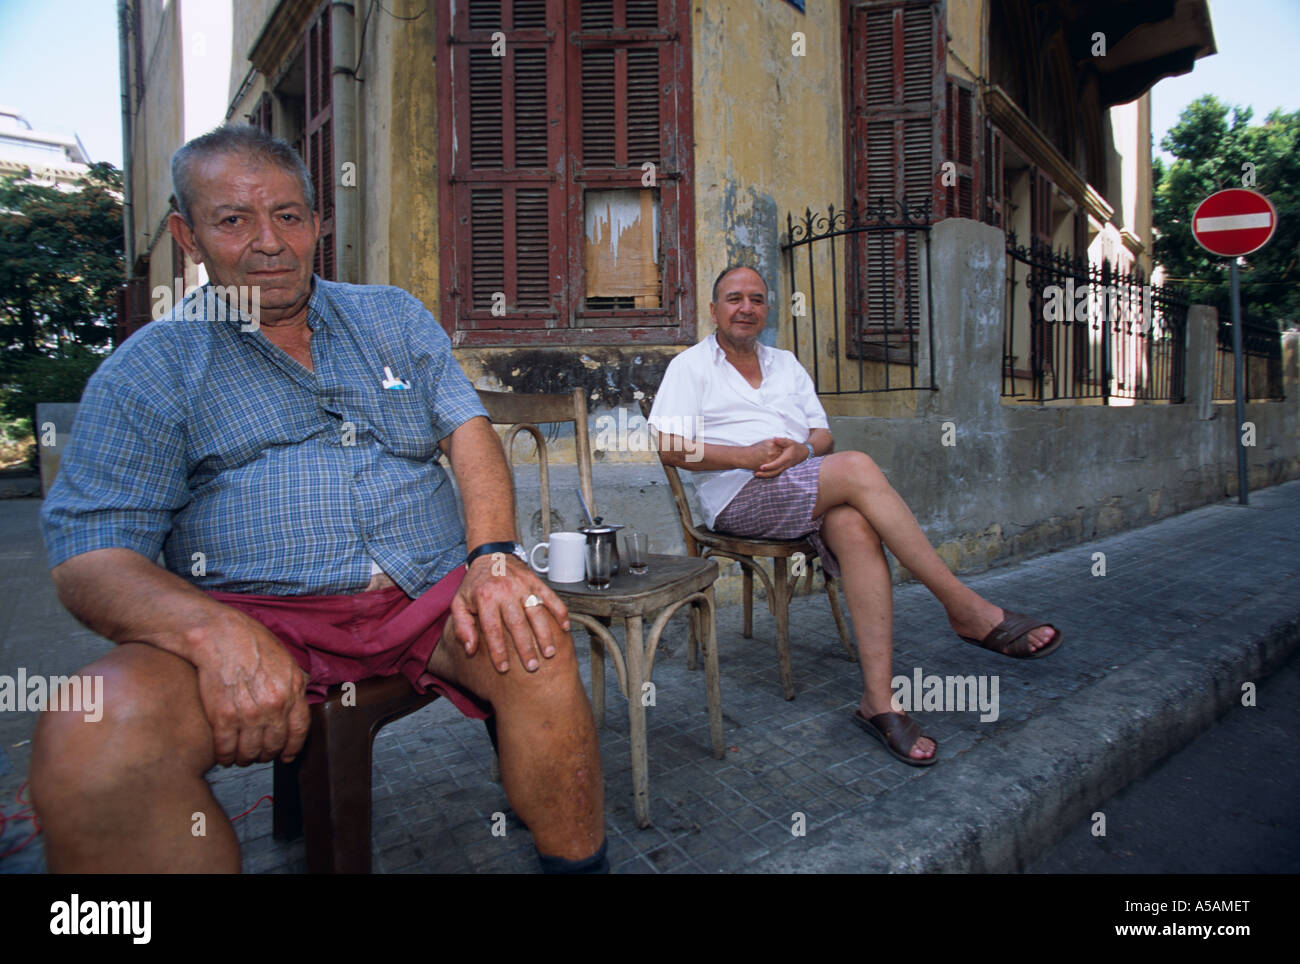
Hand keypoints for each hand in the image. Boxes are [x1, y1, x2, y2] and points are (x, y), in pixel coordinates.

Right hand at [190, 610, 310, 766]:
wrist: (221, 636)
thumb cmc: (251, 642)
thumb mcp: (285, 660)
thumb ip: (293, 685)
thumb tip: (298, 703)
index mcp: (292, 691)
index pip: (300, 729)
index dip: (293, 747)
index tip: (287, 755)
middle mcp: (274, 706)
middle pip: (274, 744)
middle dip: (267, 754)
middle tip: (260, 755)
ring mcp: (249, 714)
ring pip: (251, 751)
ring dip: (246, 758)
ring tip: (242, 757)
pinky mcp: (223, 717)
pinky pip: (226, 748)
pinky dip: (225, 756)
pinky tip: (224, 756)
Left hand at [451, 555, 569, 673]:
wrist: (491, 555)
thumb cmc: (475, 584)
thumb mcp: (458, 602)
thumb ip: (462, 626)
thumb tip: (470, 649)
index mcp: (485, 598)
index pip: (492, 629)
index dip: (498, 651)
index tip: (504, 668)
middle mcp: (505, 591)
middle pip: (517, 624)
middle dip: (525, 647)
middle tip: (532, 667)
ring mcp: (523, 586)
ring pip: (536, 612)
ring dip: (545, 634)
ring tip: (550, 652)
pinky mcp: (536, 582)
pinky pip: (551, 597)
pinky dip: (560, 612)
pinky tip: (565, 627)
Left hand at [754, 437, 806, 478]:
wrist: (803, 453)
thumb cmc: (795, 446)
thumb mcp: (789, 442)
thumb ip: (781, 441)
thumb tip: (774, 439)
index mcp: (787, 458)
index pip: (777, 464)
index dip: (769, 466)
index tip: (761, 467)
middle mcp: (786, 465)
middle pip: (775, 472)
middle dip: (765, 474)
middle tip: (755, 473)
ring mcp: (785, 469)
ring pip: (775, 474)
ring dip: (766, 476)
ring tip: (756, 474)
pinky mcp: (784, 470)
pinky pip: (776, 474)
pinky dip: (769, 475)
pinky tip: (762, 474)